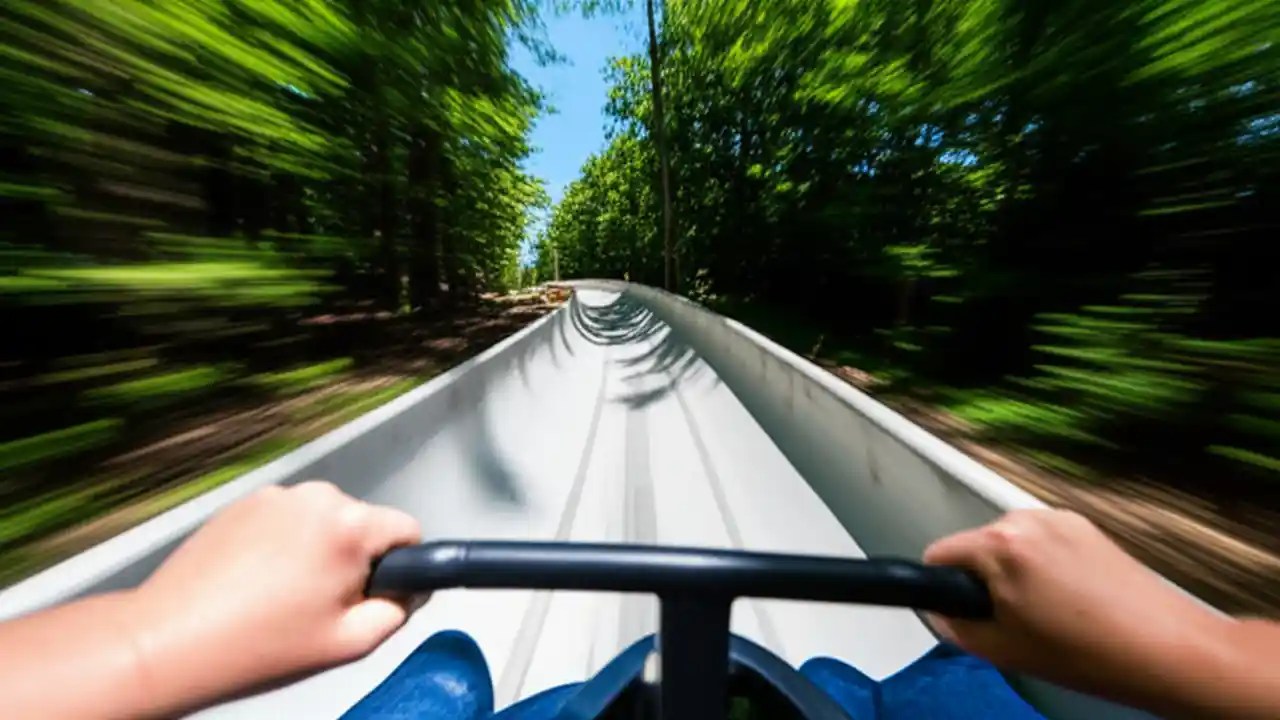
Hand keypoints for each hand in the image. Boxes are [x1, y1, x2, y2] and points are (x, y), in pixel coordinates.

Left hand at [129, 481, 420, 716]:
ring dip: (316, 552)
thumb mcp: (349, 643)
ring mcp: (276, 496)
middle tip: (319, 606)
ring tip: (281, 597)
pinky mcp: (244, 502)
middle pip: (363, 525)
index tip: (374, 593)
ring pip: (324, 523)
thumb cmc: (257, 644)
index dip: (402, 565)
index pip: (408, 529)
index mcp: (348, 525)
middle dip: (353, 561)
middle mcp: (316, 497)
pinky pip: (286, 520)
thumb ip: (398, 611)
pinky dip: (282, 546)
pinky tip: (256, 582)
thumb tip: (410, 590)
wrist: (171, 638)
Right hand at [923, 509, 1228, 710]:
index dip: (943, 586)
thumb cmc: (1090, 652)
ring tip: (1049, 612)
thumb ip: (955, 626)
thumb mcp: (1002, 650)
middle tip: (1014, 619)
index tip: (964, 608)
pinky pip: (1043, 541)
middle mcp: (1026, 519)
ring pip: (1010, 543)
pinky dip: (1046, 565)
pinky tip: (1071, 598)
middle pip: (976, 545)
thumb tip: (941, 611)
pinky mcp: (1086, 525)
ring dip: (1016, 571)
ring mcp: (1059, 519)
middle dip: (985, 578)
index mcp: (999, 545)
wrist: (1164, 649)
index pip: (938, 553)